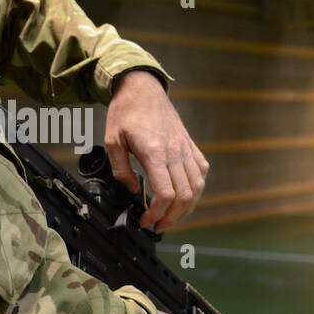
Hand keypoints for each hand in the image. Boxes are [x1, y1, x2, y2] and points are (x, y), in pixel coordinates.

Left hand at [104, 70, 208, 231]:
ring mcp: (185, 148)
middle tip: (158, 225)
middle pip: (185, 195)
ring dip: (187, 208)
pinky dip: (196, 189)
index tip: (146, 220)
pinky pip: (201, 171)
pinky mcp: (190, 144)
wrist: (142, 87)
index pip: (166, 192)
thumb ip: (121, 170)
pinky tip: (185, 196)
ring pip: (198, 186)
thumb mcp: (112, 140)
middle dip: (173, 217)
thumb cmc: (125, 111)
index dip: (157, 212)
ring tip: (172, 217)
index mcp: (154, 151)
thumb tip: (132, 190)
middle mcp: (174, 151)